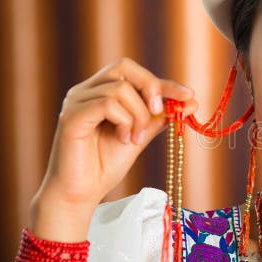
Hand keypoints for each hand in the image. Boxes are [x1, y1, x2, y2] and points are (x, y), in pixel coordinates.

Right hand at [32, 58, 197, 225]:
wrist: (81, 194)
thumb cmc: (105, 166)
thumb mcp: (140, 136)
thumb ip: (159, 117)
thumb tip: (190, 102)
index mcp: (100, 92)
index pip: (134, 74)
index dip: (164, 83)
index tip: (189, 96)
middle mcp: (86, 91)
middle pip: (124, 67)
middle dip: (151, 87)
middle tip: (159, 112)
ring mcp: (77, 102)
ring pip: (120, 89)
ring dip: (138, 115)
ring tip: (134, 138)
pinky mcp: (71, 117)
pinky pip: (107, 104)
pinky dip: (124, 121)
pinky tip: (123, 139)